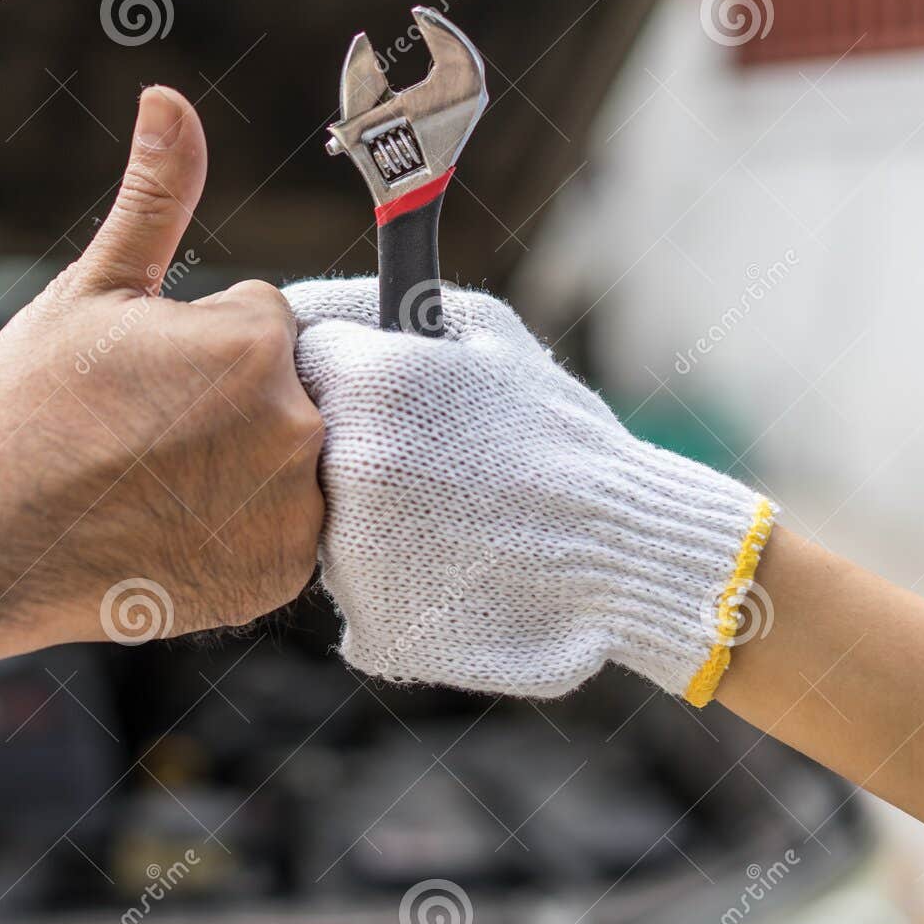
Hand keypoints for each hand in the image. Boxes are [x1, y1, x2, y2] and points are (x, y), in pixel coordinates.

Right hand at [0, 87, 323, 665]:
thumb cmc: (27, 414)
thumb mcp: (91, 291)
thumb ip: (156, 198)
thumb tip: (170, 100)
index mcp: (258, 346)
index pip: (267, 324)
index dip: (201, 347)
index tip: (143, 383)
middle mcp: (296, 429)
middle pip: (287, 391)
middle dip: (231, 403)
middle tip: (145, 438)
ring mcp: (293, 512)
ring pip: (289, 460)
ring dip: (244, 464)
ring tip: (156, 484)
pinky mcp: (281, 574)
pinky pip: (285, 531)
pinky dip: (243, 529)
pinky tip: (175, 527)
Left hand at [285, 277, 772, 704]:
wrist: (629, 552)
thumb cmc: (560, 431)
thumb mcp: (484, 330)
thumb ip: (378, 304)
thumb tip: (299, 302)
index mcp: (367, 384)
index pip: (294, 364)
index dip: (338, 374)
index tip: (381, 392)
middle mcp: (344, 467)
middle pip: (294, 448)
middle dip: (346, 446)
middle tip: (428, 461)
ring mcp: (351, 553)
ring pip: (318, 523)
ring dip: (365, 516)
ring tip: (451, 516)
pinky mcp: (369, 621)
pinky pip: (353, 589)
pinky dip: (389, 579)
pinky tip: (450, 565)